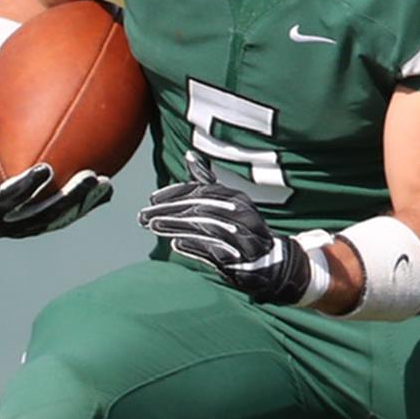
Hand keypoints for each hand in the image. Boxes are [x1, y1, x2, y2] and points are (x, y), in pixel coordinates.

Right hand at [0, 112, 112, 237]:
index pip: (8, 201)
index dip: (27, 187)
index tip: (46, 169)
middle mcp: (8, 225)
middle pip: (42, 214)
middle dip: (67, 198)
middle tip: (88, 177)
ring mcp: (27, 228)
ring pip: (58, 218)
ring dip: (82, 202)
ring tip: (103, 183)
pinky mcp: (41, 226)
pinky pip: (65, 216)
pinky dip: (86, 205)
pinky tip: (106, 189)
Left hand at [137, 157, 316, 303]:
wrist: (275, 262)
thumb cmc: (244, 230)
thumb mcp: (229, 202)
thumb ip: (207, 183)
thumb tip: (189, 156)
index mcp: (237, 199)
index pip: (203, 190)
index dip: (176, 193)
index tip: (152, 198)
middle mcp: (242, 215)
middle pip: (200, 208)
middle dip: (169, 210)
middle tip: (144, 215)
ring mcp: (243, 237)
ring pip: (205, 228)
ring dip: (176, 227)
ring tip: (153, 227)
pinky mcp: (242, 259)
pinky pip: (215, 251)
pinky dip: (195, 247)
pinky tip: (176, 244)